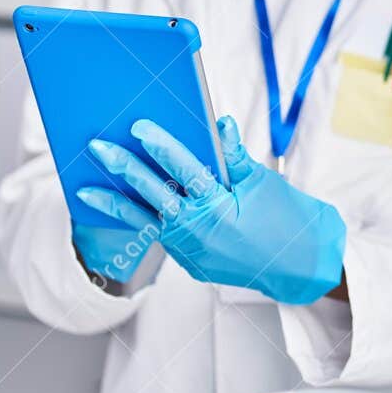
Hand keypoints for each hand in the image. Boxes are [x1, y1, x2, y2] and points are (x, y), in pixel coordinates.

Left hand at [77, 115, 345, 304]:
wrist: (304, 268)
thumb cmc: (289, 220)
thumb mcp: (263, 184)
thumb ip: (235, 156)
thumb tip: (220, 123)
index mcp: (219, 207)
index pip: (184, 169)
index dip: (161, 146)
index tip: (139, 127)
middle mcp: (199, 233)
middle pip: (153, 194)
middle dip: (124, 169)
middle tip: (98, 148)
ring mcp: (192, 253)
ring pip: (146, 223)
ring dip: (117, 204)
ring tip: (87, 190)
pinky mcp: (192, 265)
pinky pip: (162, 238)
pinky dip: (146, 221)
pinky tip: (127, 208)